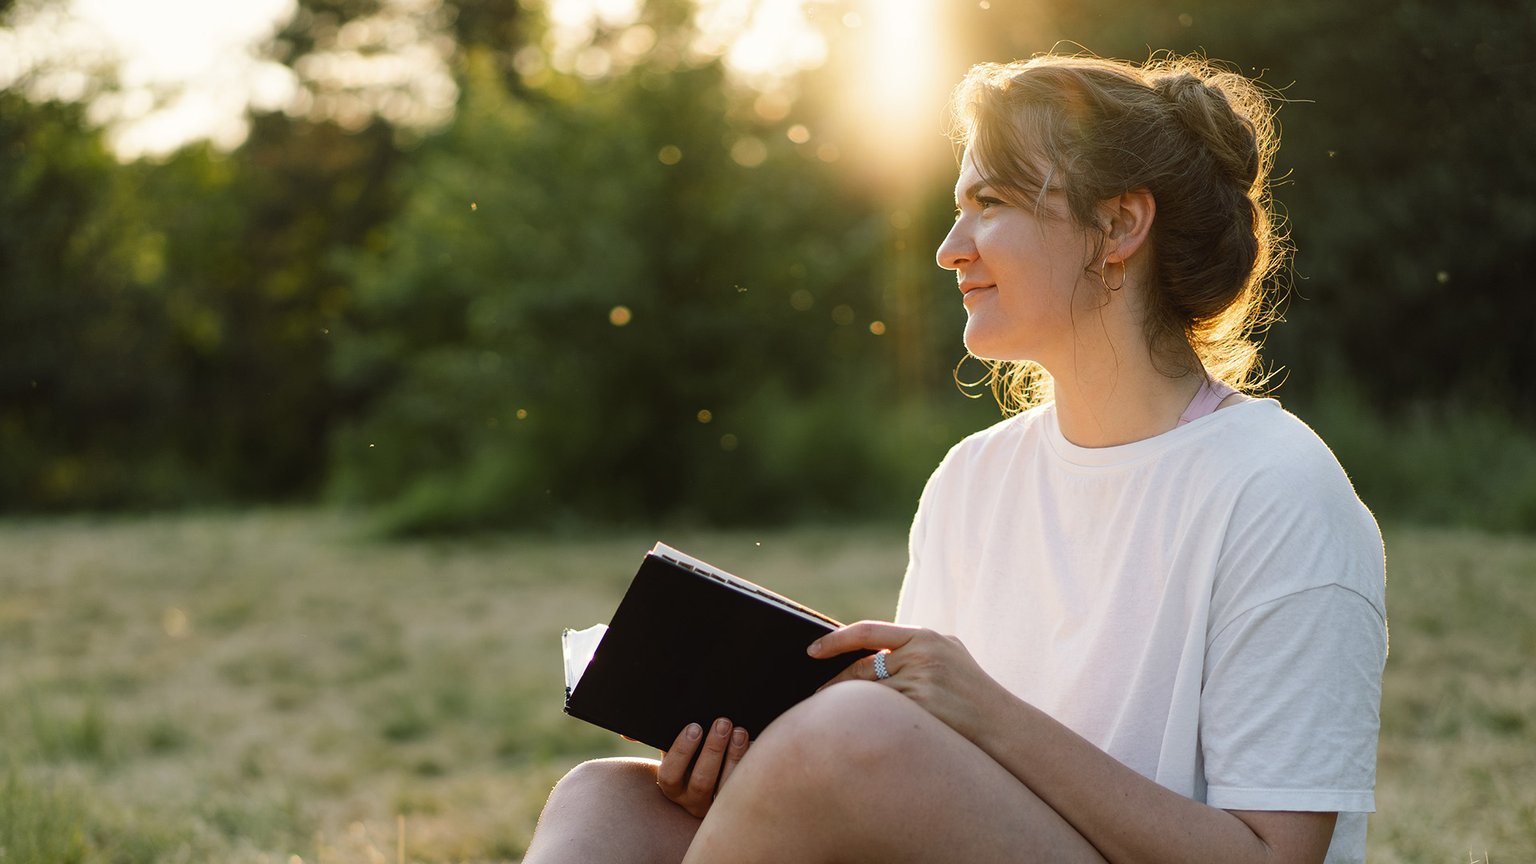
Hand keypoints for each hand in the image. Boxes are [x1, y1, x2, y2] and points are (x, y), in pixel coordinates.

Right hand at [655, 717, 749, 817]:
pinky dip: (748, 764)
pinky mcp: (737, 803)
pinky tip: (751, 743)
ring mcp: (715, 805)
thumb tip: (626, 732)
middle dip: (713, 750)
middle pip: (701, 781)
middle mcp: (690, 800)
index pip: (670, 775)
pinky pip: (744, 788)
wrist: (712, 770)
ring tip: (738, 730)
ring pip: (725, 787)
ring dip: (733, 756)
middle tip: (722, 721)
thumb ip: (651, 737)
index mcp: (670, 786)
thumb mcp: (669, 746)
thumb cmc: (688, 752)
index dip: (681, 752)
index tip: (694, 727)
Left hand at [809, 621, 1010, 744]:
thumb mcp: (947, 654)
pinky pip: (882, 714)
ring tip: (833, 715)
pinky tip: (858, 728)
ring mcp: (922, 682)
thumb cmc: (971, 690)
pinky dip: (868, 720)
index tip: (812, 650)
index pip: (867, 631)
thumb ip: (912, 647)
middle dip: (837, 683)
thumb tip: (866, 651)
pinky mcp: (922, 709)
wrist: (1002, 724)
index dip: (835, 640)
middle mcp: (922, 655)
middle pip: (863, 668)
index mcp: (925, 636)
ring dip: (851, 706)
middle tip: (817, 693)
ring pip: (869, 694)